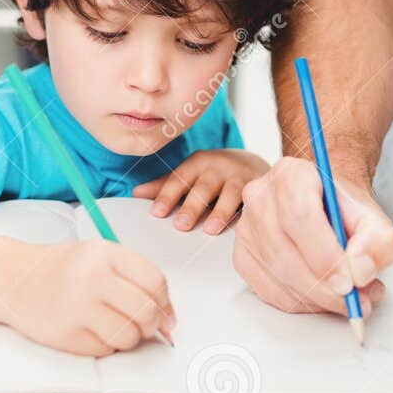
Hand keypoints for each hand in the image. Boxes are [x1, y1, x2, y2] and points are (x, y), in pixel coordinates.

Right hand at [6, 240, 174, 355]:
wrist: (15, 278)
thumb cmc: (65, 269)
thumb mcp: (100, 257)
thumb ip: (136, 280)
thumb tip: (170, 321)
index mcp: (105, 253)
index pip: (155, 282)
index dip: (165, 303)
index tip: (164, 313)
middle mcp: (92, 278)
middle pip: (146, 312)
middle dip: (151, 325)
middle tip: (142, 326)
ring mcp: (77, 308)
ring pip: (128, 337)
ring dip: (128, 338)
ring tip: (114, 327)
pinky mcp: (65, 335)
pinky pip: (105, 350)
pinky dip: (105, 346)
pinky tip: (91, 331)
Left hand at [133, 149, 269, 233]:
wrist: (250, 162)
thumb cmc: (212, 173)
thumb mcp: (190, 173)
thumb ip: (165, 185)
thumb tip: (136, 193)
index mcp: (197, 162)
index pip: (179, 179)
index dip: (167, 195)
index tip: (156, 212)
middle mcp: (218, 167)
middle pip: (203, 188)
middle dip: (191, 207)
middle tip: (180, 225)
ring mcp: (238, 176)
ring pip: (229, 194)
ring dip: (220, 212)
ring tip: (210, 230)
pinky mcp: (257, 187)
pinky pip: (251, 200)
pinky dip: (246, 212)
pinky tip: (242, 226)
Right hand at [232, 156, 392, 315]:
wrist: (325, 209)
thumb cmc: (343, 211)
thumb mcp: (375, 220)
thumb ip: (379, 242)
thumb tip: (360, 270)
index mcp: (292, 175)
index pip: (300, 215)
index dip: (324, 255)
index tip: (349, 282)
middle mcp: (261, 196)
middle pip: (285, 250)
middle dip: (323, 286)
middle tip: (354, 300)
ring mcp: (247, 227)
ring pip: (276, 274)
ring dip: (316, 298)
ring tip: (348, 298)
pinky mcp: (242, 255)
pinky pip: (267, 291)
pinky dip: (299, 303)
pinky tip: (321, 297)